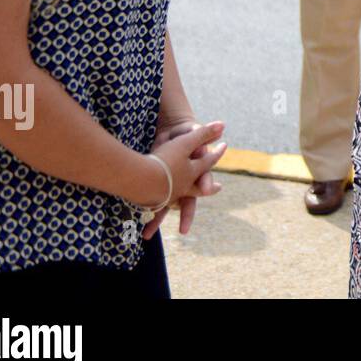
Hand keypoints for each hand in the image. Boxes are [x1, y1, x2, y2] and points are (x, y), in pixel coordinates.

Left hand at [137, 121, 226, 237]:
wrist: (172, 135)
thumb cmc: (183, 133)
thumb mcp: (190, 132)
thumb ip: (201, 133)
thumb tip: (222, 125)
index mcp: (196, 169)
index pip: (202, 178)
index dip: (204, 183)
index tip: (206, 189)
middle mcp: (186, 183)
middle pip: (187, 201)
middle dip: (185, 215)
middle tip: (184, 230)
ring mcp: (172, 188)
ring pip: (166, 208)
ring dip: (156, 221)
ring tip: (146, 235)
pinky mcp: (159, 189)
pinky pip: (153, 207)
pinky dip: (146, 217)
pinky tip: (139, 229)